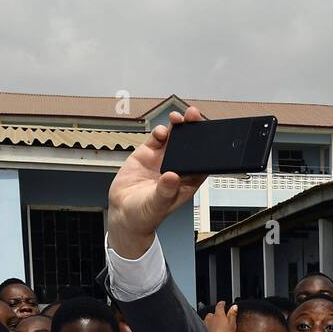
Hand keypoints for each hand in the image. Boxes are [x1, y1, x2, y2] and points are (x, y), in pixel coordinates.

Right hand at [107, 107, 206, 258]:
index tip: (209, 137)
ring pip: (175, 138)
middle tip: (194, 117)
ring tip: (178, 118)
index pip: (202, 163)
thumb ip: (165, 191)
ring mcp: (163, 160)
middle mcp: (177, 169)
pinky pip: (157, 138)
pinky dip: (160, 132)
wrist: (123, 212)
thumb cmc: (144, 215)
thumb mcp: (156, 205)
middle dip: (193, 130)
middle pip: (190, 146)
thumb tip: (172, 176)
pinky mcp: (148, 154)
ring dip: (178, 126)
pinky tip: (161, 132)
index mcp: (186, 182)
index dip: (207, 149)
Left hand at [203, 301, 237, 331]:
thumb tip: (234, 306)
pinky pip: (205, 327)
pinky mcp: (202, 331)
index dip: (222, 303)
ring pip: (208, 320)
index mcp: (218, 314)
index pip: (220, 305)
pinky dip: (208, 329)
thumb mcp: (232, 324)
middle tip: (221, 319)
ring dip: (211, 322)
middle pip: (212, 313)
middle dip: (216, 315)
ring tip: (216, 327)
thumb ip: (233, 314)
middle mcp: (210, 318)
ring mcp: (205, 324)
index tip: (223, 303)